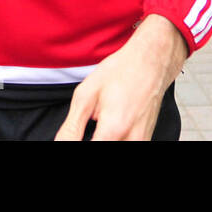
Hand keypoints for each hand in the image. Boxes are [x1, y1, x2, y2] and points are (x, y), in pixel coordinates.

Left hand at [56, 15, 187, 140]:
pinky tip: (110, 123)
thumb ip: (72, 127)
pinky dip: (113, 137)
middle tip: (92, 117)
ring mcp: (143, 141)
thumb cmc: (120, 72)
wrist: (151, 61)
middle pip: (103, 147)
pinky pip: (126, 143)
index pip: (90, 150)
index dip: (76, 143)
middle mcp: (132, 140)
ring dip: (103, 137)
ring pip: (116, 145)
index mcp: (113, 129)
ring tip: (101, 120)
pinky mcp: (146, 139)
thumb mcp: (86, 95)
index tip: (75, 135)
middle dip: (92, 137)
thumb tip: (61, 143)